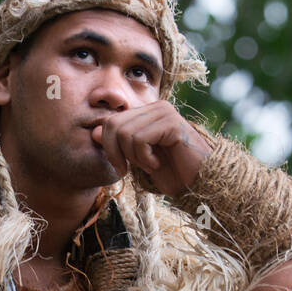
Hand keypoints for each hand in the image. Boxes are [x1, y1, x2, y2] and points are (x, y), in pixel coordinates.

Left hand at [90, 101, 213, 196]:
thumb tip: (93, 132)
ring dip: (134, 158)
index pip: (111, 121)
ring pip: (125, 133)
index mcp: (147, 113)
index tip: (120, 167)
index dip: (108, 146)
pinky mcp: (171, 123)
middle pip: (113, 124)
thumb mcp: (138, 160)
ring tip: (150, 165)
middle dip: (116, 153)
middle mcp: (155, 107)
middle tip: (129, 169)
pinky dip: (144, 158)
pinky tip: (157, 164)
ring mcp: (164, 113)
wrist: (198, 183)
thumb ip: (118, 145)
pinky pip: (140, 139)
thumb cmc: (171, 173)